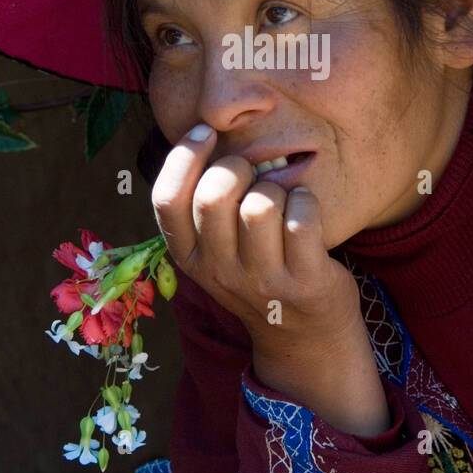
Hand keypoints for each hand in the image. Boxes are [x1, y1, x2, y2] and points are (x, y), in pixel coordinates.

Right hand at [151, 123, 389, 435]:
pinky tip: (305, 212)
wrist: (304, 339)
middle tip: (252, 175)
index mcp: (190, 259)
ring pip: (260, 204)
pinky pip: (301, 217)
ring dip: (275, 188)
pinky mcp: (304, 282)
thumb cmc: (258, 273)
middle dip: (236, 167)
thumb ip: (204, 207)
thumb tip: (202, 135)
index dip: (182, 157)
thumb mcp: (216, 252)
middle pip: (214, 195)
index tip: (205, 133)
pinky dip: (306, 202)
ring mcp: (262, 280)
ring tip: (281, 202)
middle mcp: (219, 272)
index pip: (166, 201)